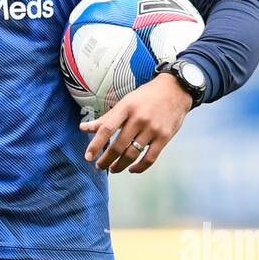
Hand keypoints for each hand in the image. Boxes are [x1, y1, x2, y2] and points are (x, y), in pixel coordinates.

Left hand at [79, 72, 193, 173]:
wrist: (175, 90)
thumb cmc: (146, 97)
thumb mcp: (125, 102)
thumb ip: (106, 118)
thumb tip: (83, 128)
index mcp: (126, 107)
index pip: (107, 128)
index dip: (96, 144)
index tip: (88, 156)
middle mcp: (139, 118)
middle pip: (119, 145)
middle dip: (106, 159)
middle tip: (99, 166)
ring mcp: (152, 129)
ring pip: (132, 154)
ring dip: (120, 165)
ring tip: (113, 169)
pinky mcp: (164, 137)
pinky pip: (150, 158)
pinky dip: (139, 167)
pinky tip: (131, 169)